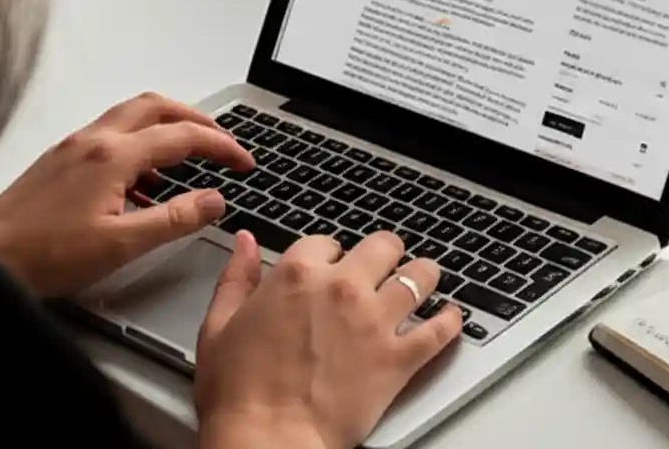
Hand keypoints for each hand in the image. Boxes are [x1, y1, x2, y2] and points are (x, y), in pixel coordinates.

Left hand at [0, 92, 251, 296]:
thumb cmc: (42, 255)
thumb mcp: (123, 244)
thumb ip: (175, 219)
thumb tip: (214, 201)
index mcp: (113, 156)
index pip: (183, 137)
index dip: (222, 146)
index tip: (244, 162)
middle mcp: (93, 141)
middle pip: (157, 107)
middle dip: (198, 120)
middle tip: (222, 142)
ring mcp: (74, 148)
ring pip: (132, 117)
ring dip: (168, 128)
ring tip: (191, 157)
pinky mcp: (61, 162)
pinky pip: (111, 137)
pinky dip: (140, 145)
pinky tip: (144, 183)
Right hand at [195, 231, 461, 448]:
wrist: (267, 440)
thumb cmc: (238, 393)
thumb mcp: (218, 327)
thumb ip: (235, 278)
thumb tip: (244, 241)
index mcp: (297, 275)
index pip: (326, 240)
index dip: (331, 252)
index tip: (333, 263)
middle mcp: (343, 288)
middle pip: (384, 245)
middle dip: (385, 253)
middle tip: (385, 265)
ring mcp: (376, 321)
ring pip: (420, 276)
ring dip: (422, 276)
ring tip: (422, 281)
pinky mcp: (399, 357)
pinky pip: (440, 329)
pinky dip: (450, 321)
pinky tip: (450, 317)